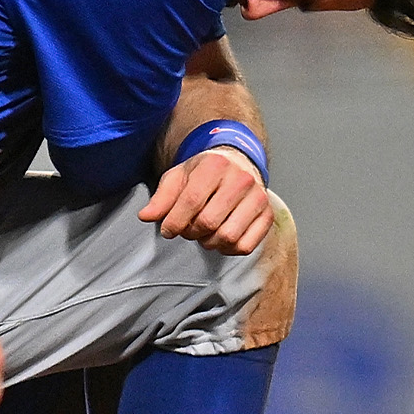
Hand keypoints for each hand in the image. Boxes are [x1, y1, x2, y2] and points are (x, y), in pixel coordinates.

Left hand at [138, 148, 273, 254]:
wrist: (237, 164)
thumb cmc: (205, 173)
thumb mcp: (179, 177)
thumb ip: (161, 197)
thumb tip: (145, 216)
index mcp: (215, 165)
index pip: (191, 201)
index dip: (174, 221)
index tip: (167, 230)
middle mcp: (241, 180)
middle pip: (209, 222)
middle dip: (191, 232)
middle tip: (187, 229)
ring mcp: (258, 198)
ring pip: (228, 236)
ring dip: (208, 242)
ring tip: (203, 233)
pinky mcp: (268, 215)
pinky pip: (245, 246)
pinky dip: (228, 249)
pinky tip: (219, 239)